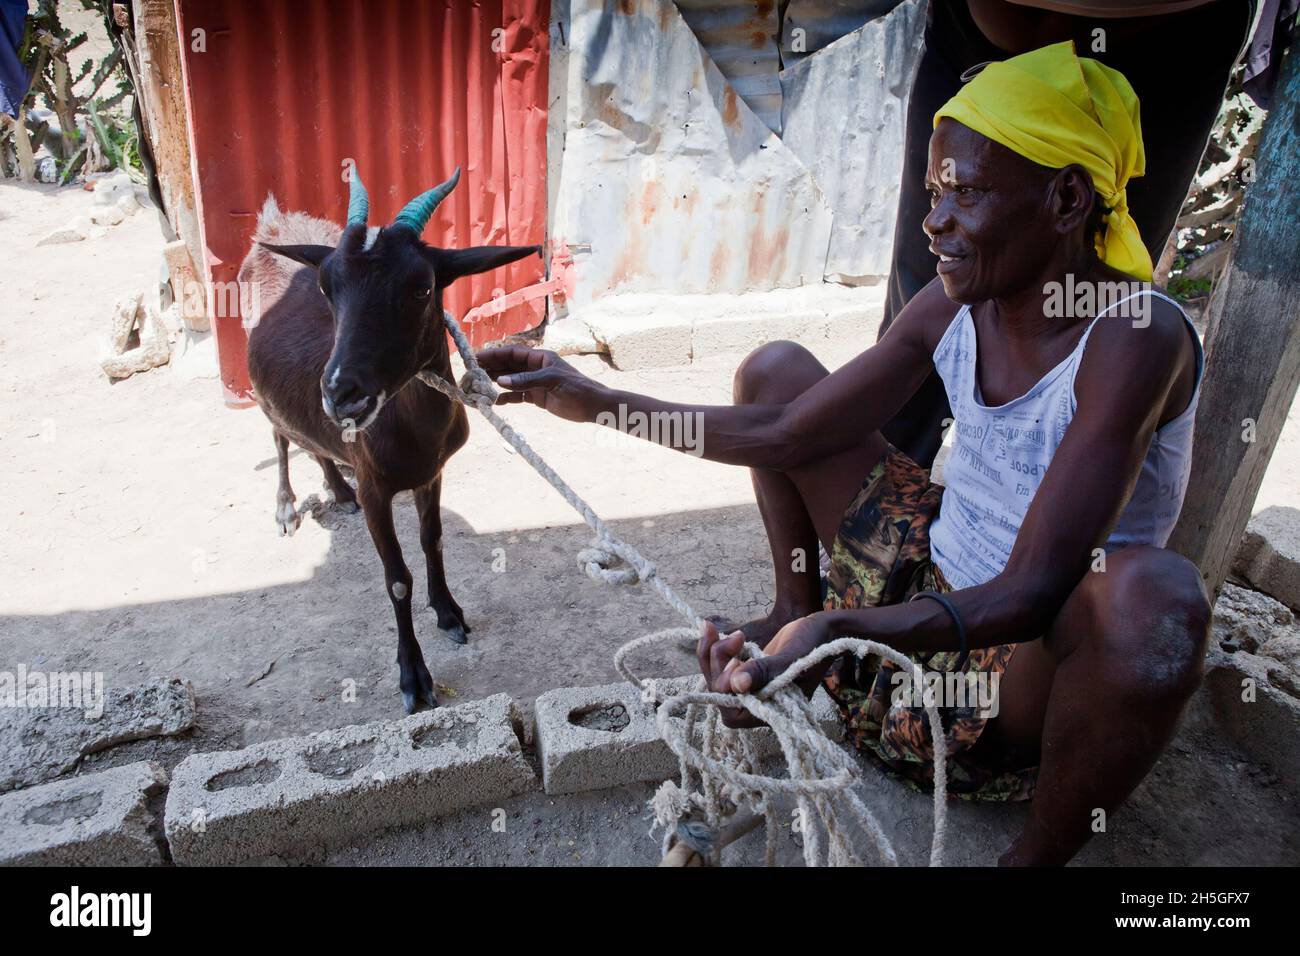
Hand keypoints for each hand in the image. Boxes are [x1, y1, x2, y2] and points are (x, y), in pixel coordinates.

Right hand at [475, 346, 599, 422]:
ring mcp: (534, 383)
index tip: (477, 358)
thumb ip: (526, 381)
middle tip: (472, 373)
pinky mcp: (537, 397)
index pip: (512, 353)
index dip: (494, 354)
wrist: (593, 406)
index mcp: (540, 358)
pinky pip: (517, 396)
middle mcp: (535, 368)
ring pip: (510, 381)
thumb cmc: (577, 388)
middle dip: (490, 368)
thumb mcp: (552, 380)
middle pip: (508, 366)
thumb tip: (500, 381)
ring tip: (478, 387)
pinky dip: (505, 398)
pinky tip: (494, 401)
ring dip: (495, 383)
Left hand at [696, 615, 831, 728]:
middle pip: (720, 692)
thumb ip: (764, 672)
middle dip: (716, 664)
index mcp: (771, 710)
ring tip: (714, 628)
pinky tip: (709, 627)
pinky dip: (712, 646)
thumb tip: (736, 684)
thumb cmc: (812, 646)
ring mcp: (751, 686)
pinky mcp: (746, 670)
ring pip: (717, 675)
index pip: (733, 711)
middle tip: (734, 639)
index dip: (726, 689)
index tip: (735, 660)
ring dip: (711, 652)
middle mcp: (757, 703)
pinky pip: (721, 664)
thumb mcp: (789, 658)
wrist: (821, 630)